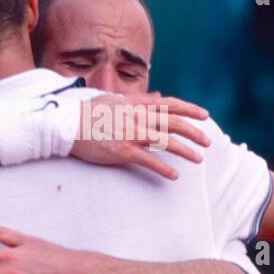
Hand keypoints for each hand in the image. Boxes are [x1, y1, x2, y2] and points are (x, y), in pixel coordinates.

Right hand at [70, 92, 210, 179]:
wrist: (66, 124)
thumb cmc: (89, 112)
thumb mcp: (115, 99)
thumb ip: (139, 99)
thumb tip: (158, 96)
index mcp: (136, 104)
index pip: (170, 105)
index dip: (190, 109)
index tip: (205, 116)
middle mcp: (137, 117)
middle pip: (174, 123)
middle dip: (194, 132)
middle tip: (208, 142)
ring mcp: (131, 133)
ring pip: (166, 141)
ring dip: (186, 151)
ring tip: (199, 159)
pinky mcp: (122, 151)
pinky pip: (148, 160)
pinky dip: (163, 168)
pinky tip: (174, 176)